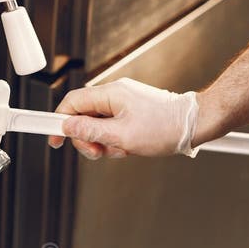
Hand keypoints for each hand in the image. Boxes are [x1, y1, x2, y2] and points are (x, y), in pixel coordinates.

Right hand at [49, 78, 198, 158]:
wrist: (195, 123)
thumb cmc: (165, 127)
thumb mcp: (122, 136)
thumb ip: (91, 132)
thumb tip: (68, 128)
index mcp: (110, 94)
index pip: (72, 103)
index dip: (59, 122)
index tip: (53, 139)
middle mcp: (115, 95)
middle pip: (83, 117)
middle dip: (86, 139)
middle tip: (99, 153)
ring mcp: (123, 103)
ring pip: (97, 125)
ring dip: (103, 143)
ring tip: (121, 150)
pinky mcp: (131, 112)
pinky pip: (112, 127)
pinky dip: (115, 140)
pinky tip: (128, 147)